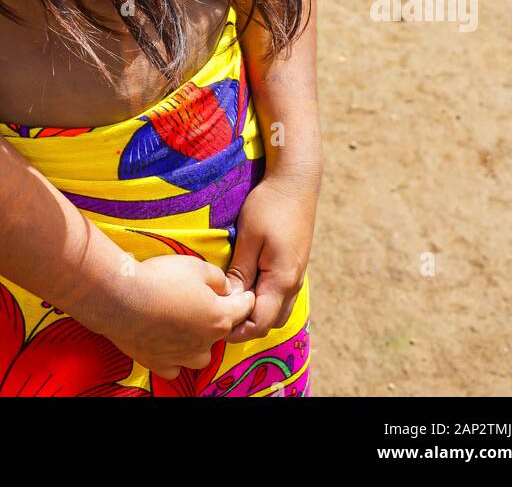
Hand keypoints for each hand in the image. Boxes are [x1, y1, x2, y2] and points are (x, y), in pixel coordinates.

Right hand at [105, 253, 255, 379]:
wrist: (123, 299)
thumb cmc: (162, 279)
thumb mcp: (197, 266)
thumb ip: (218, 278)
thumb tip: (225, 287)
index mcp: (219, 318)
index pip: (243, 309)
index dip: (245, 298)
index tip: (244, 294)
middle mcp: (206, 343)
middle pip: (220, 331)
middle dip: (216, 317)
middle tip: (201, 300)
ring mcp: (183, 357)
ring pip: (201, 353)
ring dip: (199, 340)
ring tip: (186, 324)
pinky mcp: (160, 364)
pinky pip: (176, 365)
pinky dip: (175, 355)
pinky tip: (167, 341)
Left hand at [223, 168, 319, 341]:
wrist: (295, 181)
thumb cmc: (269, 205)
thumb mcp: (249, 237)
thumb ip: (241, 272)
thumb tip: (230, 301)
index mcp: (282, 280)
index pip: (260, 323)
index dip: (238, 329)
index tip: (215, 323)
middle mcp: (293, 284)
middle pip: (270, 322)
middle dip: (246, 324)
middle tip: (220, 312)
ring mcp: (296, 275)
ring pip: (277, 310)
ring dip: (256, 312)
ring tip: (231, 300)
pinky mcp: (294, 266)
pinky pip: (280, 295)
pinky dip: (264, 299)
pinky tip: (246, 285)